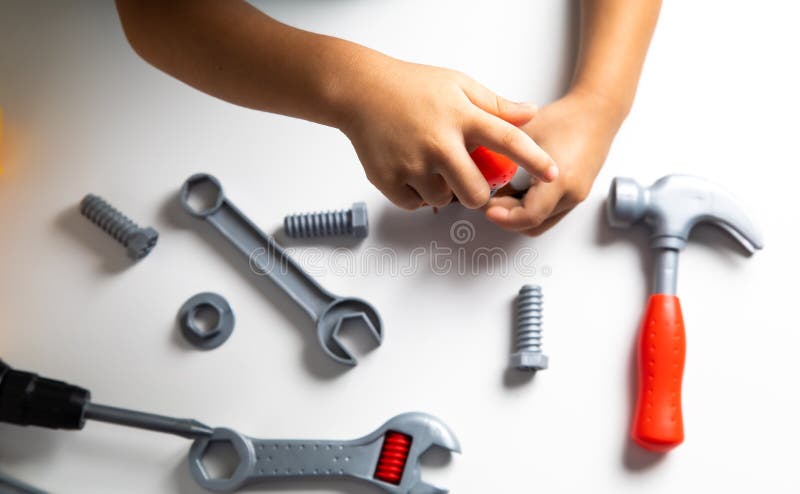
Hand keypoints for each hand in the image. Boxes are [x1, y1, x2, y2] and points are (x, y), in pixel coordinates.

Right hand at [336, 55, 557, 209]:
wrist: (360, 91)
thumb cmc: (411, 87)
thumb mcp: (458, 84)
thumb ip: (495, 105)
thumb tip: (531, 113)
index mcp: (460, 117)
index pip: (507, 140)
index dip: (534, 159)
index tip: (554, 173)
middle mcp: (438, 143)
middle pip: (476, 192)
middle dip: (478, 194)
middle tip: (469, 180)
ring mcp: (411, 164)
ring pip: (443, 200)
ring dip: (443, 191)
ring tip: (431, 166)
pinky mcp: (388, 179)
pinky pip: (416, 204)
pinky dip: (418, 195)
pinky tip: (412, 170)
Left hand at [485, 90, 625, 234]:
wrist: (597, 113)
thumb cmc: (564, 119)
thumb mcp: (524, 134)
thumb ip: (500, 156)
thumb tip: (474, 173)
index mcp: (560, 179)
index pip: (529, 216)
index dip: (504, 217)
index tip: (486, 209)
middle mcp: (571, 194)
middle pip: (532, 224)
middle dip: (506, 216)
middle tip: (487, 199)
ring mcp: (576, 198)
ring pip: (540, 222)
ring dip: (517, 214)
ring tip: (501, 192)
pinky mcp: (576, 196)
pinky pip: (549, 214)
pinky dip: (530, 208)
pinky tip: (517, 189)